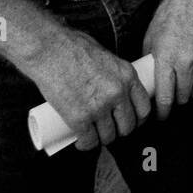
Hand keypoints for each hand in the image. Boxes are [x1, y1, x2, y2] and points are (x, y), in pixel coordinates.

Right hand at [29, 31, 150, 150]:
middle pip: (128, 126)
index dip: (138, 120)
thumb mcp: (105, 56)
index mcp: (127, 76)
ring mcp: (99, 107)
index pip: (144, 108)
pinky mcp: (79, 118)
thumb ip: (113, 73)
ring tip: (93, 136)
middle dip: (119, 132)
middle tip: (109, 130)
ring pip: (108, 136)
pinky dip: (85, 145)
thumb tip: (114, 85)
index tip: (129, 122)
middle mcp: (118, 93)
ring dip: (101, 140)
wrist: (48, 49)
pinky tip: (81, 143)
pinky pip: (89, 141)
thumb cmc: (72, 46)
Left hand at [142, 0, 192, 119]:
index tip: (161, 115)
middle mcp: (185, 62)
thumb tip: (148, 80)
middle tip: (173, 99)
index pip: (165, 97)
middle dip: (177, 101)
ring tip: (187, 90)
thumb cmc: (168, 15)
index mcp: (165, 59)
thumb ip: (151, 60)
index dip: (162, 111)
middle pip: (183, 97)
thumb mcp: (150, 38)